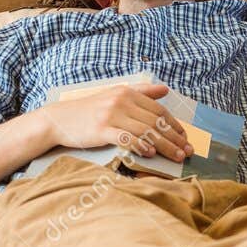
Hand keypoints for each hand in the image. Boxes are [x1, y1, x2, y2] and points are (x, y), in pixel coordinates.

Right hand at [43, 80, 193, 161]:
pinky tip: (150, 154)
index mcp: (127, 92)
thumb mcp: (115, 95)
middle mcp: (121, 101)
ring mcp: (111, 115)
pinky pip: (126, 138)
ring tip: (175, 157)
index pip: (159, 110)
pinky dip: (140, 146)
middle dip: (174, 138)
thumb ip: (142, 92)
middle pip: (155, 122)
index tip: (185, 138)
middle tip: (186, 152)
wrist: (60, 119)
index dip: (175, 126)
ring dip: (164, 146)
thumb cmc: (90, 110)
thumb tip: (165, 89)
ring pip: (145, 132)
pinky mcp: (101, 130)